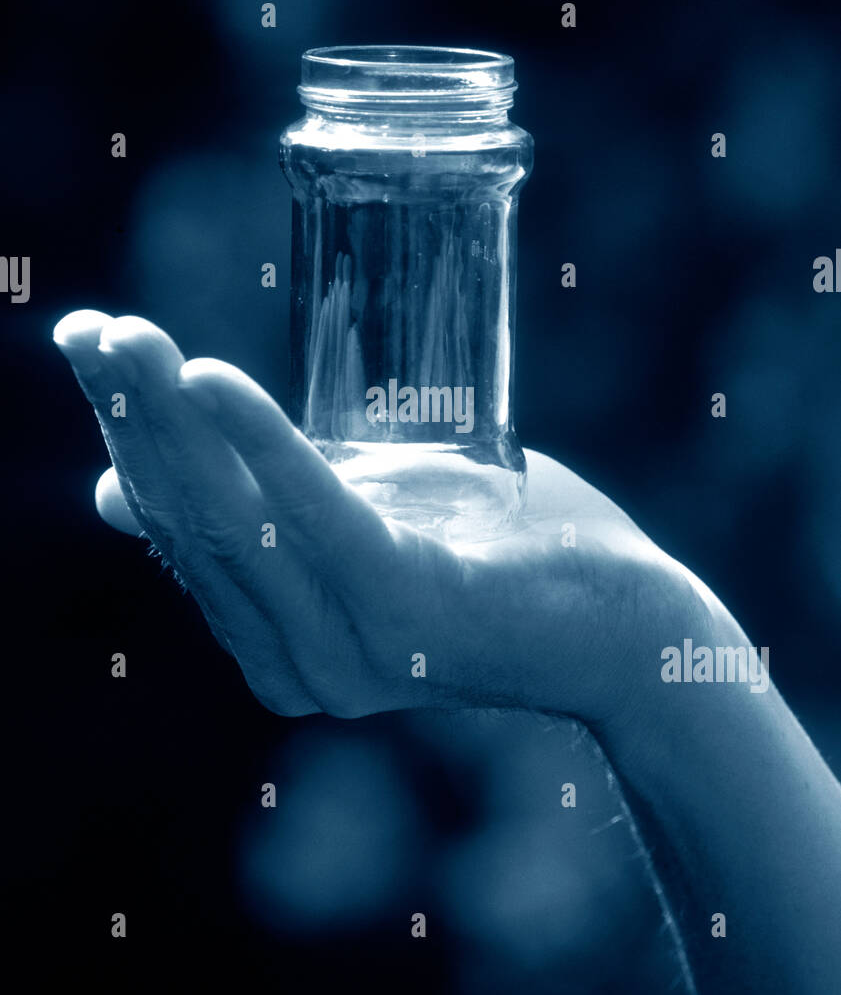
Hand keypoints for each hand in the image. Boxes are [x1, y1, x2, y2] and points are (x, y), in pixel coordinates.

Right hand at [53, 310, 697, 723]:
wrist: (629, 621)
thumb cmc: (493, 551)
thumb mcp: (352, 518)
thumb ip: (253, 506)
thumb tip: (118, 488)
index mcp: (275, 642)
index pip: (180, 532)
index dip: (126, 439)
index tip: (90, 349)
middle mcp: (294, 664)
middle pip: (193, 522)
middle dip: (129, 419)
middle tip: (84, 330)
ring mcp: (348, 651)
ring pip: (234, 516)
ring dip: (170, 418)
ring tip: (126, 337)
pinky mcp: (406, 612)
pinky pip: (314, 517)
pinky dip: (259, 443)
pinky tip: (208, 377)